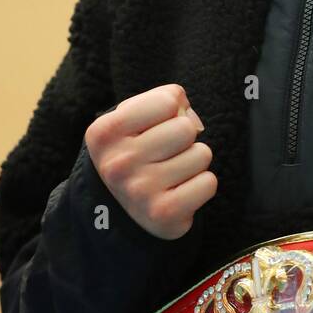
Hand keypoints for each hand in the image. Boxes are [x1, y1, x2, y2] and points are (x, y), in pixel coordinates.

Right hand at [84, 84, 216, 239]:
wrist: (122, 209)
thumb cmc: (136, 151)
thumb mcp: (132, 118)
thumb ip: (161, 99)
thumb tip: (189, 115)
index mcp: (104, 133)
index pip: (168, 101)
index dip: (170, 110)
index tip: (155, 127)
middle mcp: (117, 163)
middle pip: (186, 128)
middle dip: (184, 137)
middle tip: (165, 153)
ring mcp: (139, 190)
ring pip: (202, 154)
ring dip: (193, 162)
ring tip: (171, 173)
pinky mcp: (163, 213)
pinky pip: (208, 183)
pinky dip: (201, 185)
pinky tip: (180, 191)